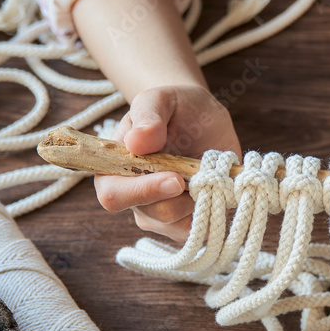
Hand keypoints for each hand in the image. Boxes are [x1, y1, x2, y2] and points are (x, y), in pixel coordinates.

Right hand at [95, 85, 239, 241]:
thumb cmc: (175, 109)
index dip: (143, 192)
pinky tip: (215, 186)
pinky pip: (199, 231)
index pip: (114, 195)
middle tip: (200, 172)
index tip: (175, 178)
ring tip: (206, 171)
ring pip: (177, 226)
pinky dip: (213, 210)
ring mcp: (160, 216)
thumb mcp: (161, 99)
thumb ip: (147, 116)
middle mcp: (134, 199)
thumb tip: (135, 142)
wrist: (201, 121)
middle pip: (151, 215)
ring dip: (199, 201)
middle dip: (180, 197)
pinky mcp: (185, 223)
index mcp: (114, 171)